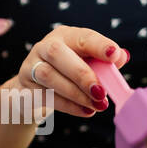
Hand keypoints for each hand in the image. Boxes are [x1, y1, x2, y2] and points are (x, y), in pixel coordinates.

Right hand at [9, 26, 126, 117]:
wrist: (36, 92)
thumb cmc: (69, 74)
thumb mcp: (87, 64)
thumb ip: (104, 61)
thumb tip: (122, 56)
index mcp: (65, 36)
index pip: (82, 36)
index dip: (98, 45)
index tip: (114, 55)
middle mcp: (45, 47)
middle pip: (57, 53)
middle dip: (82, 74)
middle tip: (101, 92)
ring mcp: (31, 66)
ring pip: (48, 76)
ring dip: (75, 93)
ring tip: (96, 105)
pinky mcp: (24, 87)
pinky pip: (44, 96)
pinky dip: (68, 106)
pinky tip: (85, 111)